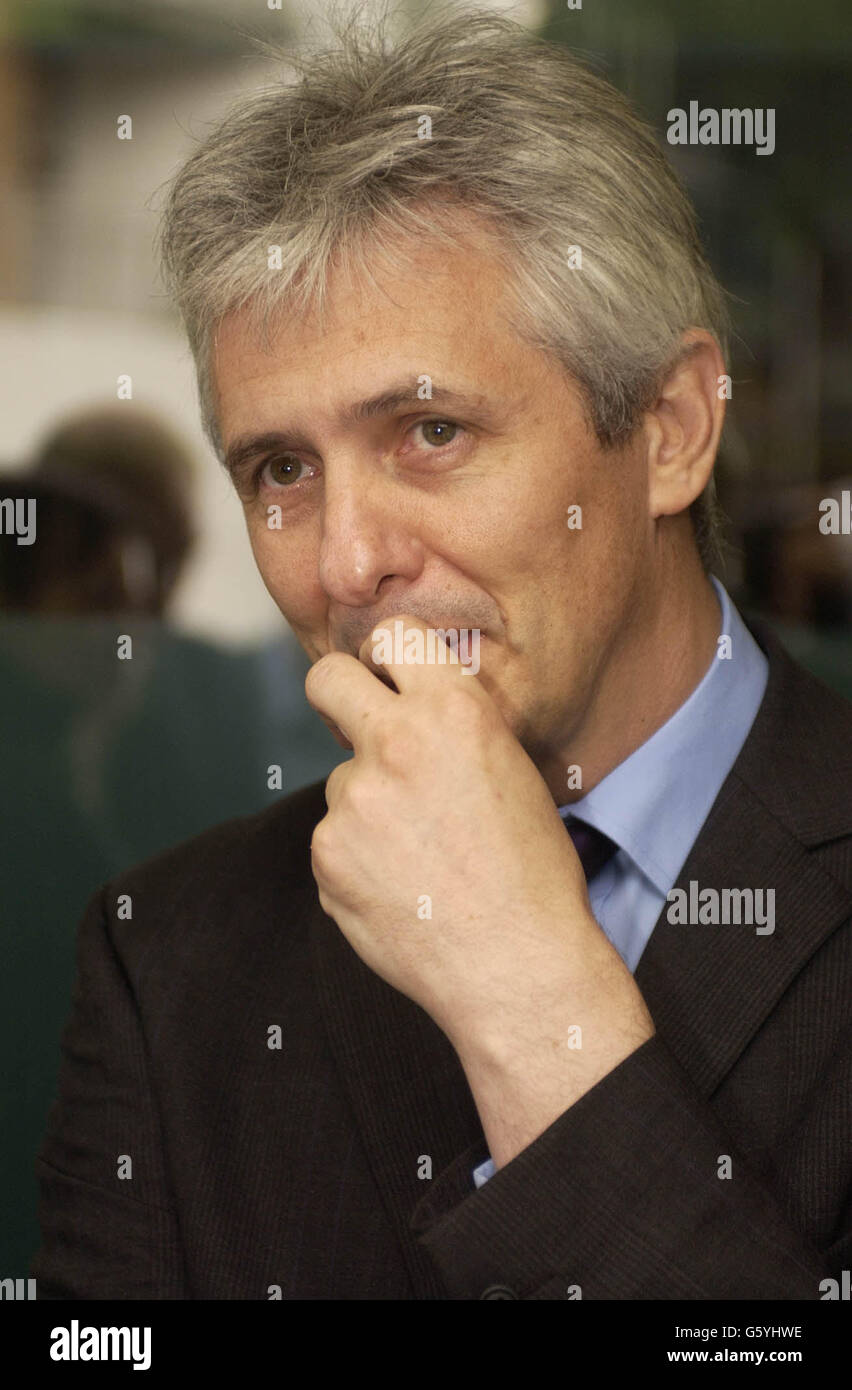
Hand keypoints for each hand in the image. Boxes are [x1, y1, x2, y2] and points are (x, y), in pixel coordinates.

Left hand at [306, 614, 653, 1163]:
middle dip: (337, 694)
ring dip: (366, 806)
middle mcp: (397, 743)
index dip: (387, 656)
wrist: (520, 967)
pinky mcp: (327, 855)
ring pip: (341, 780)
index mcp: (456, 711)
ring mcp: (354, 801)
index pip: (393, 635)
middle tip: (354, 724)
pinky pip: (334, 839)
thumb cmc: (534, 874)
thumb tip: (401, 709)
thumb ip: (452, 729)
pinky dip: (358, 859)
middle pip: (327, 679)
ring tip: (420, 857)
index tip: (387, 676)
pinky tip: (403, 889)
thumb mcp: (513, 771)